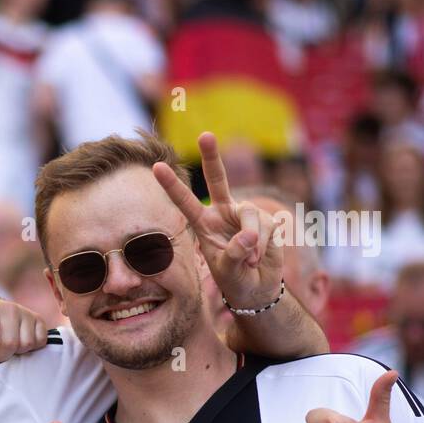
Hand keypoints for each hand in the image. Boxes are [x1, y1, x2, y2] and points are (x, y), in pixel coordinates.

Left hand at [0, 296, 49, 371]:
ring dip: (17, 352)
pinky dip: (31, 348)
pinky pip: (40, 341)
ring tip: (6, 344)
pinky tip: (20, 342)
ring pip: (28, 344)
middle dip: (2, 354)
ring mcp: (26, 312)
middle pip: (11, 343)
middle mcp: (9, 308)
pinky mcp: (39, 319)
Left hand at [153, 131, 282, 311]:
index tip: (156, 166)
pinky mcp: (265, 219)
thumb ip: (234, 254)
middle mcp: (222, 212)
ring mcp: (244, 214)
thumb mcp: (227, 271)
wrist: (257, 288)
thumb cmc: (234, 280)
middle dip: (212, 157)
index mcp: (203, 224)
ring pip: (249, 214)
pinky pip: (266, 225)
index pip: (185, 202)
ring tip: (249, 260)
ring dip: (251, 242)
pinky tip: (260, 256)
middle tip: (205, 135)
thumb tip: (249, 235)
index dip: (172, 185)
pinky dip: (264, 245)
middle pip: (217, 179)